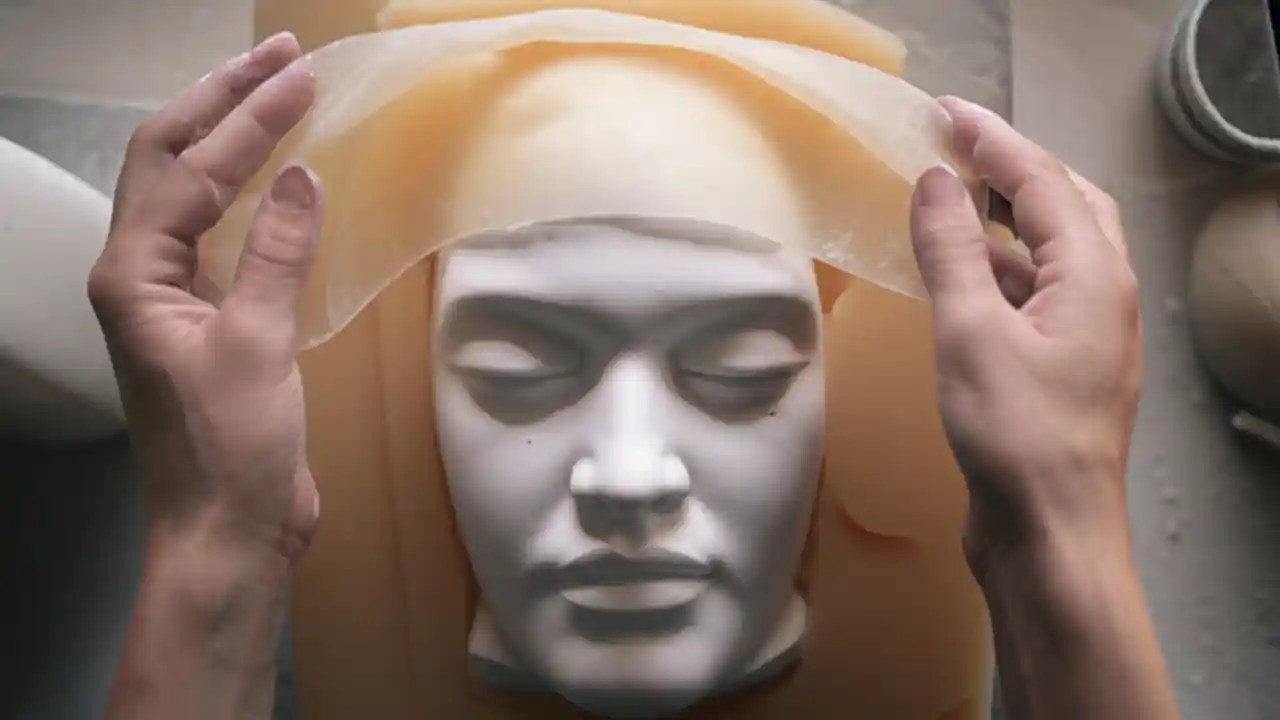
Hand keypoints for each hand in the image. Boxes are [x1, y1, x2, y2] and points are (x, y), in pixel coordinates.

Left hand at [89, 31, 321, 567]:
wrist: (228, 531)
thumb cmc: (230, 449)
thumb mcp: (257, 347)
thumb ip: (276, 256)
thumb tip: (301, 175)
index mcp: (133, 276)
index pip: (192, 170)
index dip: (249, 118)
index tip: (303, 75)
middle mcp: (139, 275)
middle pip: (170, 160)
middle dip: (224, 102)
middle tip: (283, 56)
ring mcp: (170, 297)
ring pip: (189, 192)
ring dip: (230, 138)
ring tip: (276, 91)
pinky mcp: (207, 320)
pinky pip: (219, 233)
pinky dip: (248, 193)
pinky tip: (279, 177)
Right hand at [910, 96, 1141, 574]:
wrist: (1052, 536)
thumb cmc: (1016, 435)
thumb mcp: (971, 332)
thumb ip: (953, 250)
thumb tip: (937, 180)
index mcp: (1094, 274)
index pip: (1041, 181)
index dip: (991, 138)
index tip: (941, 110)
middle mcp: (1103, 295)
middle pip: (1065, 205)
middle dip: (1011, 167)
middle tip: (954, 145)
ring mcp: (1087, 335)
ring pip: (1050, 252)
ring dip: (1004, 218)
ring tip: (952, 197)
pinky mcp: (1063, 368)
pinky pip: (1034, 293)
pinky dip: (997, 269)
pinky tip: (959, 275)